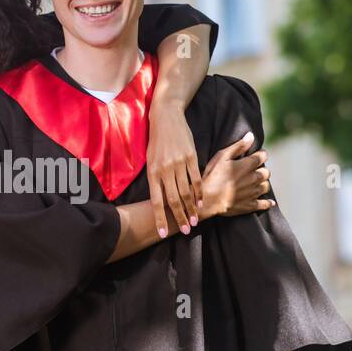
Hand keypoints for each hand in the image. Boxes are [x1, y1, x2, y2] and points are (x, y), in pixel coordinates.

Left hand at [147, 103, 201, 236]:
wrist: (166, 117)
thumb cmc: (156, 140)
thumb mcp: (150, 159)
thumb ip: (155, 178)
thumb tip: (159, 198)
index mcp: (152, 172)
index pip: (156, 201)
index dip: (159, 219)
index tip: (162, 233)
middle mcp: (165, 170)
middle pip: (173, 200)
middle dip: (179, 218)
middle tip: (185, 231)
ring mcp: (179, 163)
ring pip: (186, 192)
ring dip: (191, 209)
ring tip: (195, 220)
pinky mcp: (191, 157)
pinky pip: (196, 179)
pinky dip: (199, 192)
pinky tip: (202, 202)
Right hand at [198, 132, 273, 220]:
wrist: (208, 199)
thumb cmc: (212, 176)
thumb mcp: (222, 157)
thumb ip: (238, 146)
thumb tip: (251, 136)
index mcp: (248, 165)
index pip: (262, 157)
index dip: (261, 155)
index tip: (258, 155)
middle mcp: (254, 178)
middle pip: (266, 172)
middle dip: (261, 170)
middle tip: (254, 170)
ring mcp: (253, 193)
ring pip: (266, 186)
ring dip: (263, 183)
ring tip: (256, 183)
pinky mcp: (250, 205)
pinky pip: (264, 204)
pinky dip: (268, 203)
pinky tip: (271, 202)